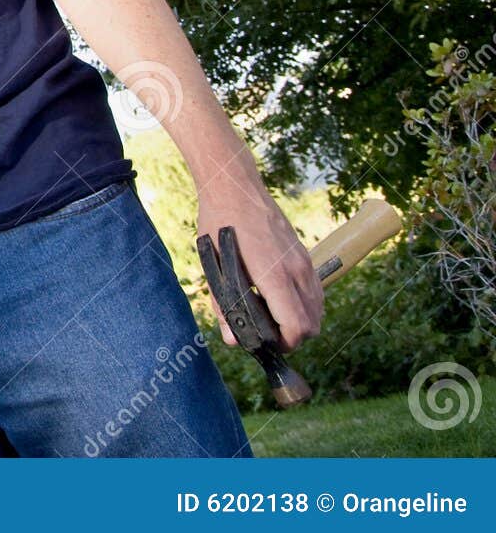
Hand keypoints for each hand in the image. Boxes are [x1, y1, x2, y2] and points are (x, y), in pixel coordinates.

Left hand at [196, 183, 323, 352]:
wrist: (235, 188)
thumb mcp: (213, 267)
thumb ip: (224, 306)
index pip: (296, 325)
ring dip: (302, 321)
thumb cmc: (219, 225)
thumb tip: (234, 340)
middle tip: (268, 333)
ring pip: (318, 309)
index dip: (285, 343)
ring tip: (273, 317)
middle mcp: (296, 269)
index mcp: (273, 274)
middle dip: (294, 337)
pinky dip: (306, 304)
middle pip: (313, 324)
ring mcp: (304, 261)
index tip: (268, 344)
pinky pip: (316, 291)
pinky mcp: (304, 255)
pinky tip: (281, 299)